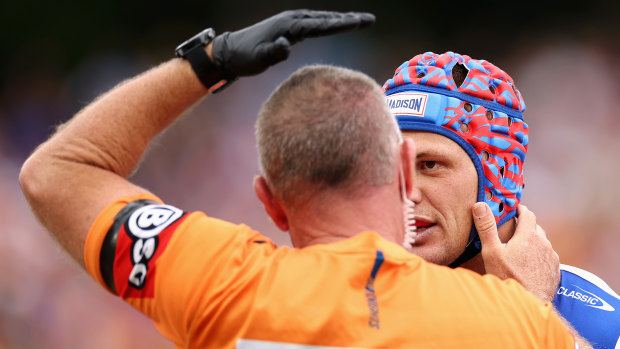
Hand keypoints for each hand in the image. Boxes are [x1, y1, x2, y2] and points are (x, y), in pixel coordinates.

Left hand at [212, 10, 374, 78]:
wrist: (230, 52)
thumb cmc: (245, 57)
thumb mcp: (258, 58)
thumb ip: (273, 52)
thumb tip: (286, 46)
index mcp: (289, 25)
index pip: (321, 25)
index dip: (341, 25)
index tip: (359, 24)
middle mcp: (293, 19)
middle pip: (326, 19)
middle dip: (349, 20)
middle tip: (370, 20)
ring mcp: (291, 23)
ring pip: (322, 20)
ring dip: (342, 20)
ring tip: (361, 21)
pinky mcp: (290, 29)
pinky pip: (315, 25)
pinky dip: (329, 23)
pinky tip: (337, 24)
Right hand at [473, 202, 559, 301]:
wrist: (528, 303)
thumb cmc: (508, 277)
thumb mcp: (491, 251)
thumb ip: (486, 227)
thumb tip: (480, 205)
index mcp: (528, 236)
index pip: (528, 214)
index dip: (520, 210)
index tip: (513, 209)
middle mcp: (543, 244)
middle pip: (535, 228)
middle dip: (525, 227)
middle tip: (512, 231)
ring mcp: (551, 258)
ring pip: (542, 243)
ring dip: (533, 242)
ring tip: (520, 250)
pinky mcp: (555, 270)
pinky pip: (548, 257)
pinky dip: (539, 256)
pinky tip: (530, 265)